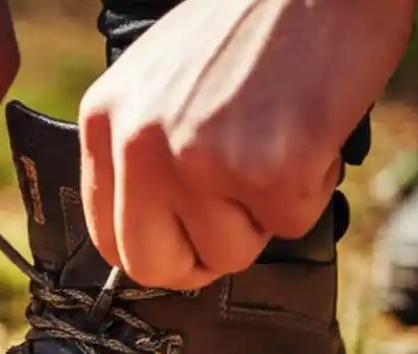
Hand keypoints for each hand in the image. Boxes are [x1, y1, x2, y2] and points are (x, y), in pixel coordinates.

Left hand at [79, 0, 413, 288]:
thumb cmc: (252, 23)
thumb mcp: (163, 80)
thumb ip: (144, 152)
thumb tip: (157, 229)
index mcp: (105, 121)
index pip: (108, 238)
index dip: (159, 250)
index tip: (190, 239)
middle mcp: (138, 144)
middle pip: (154, 265)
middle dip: (205, 254)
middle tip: (241, 214)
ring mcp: (198, 160)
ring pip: (230, 252)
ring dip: (266, 213)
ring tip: (280, 142)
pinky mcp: (266, 170)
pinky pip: (291, 225)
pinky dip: (312, 189)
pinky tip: (310, 132)